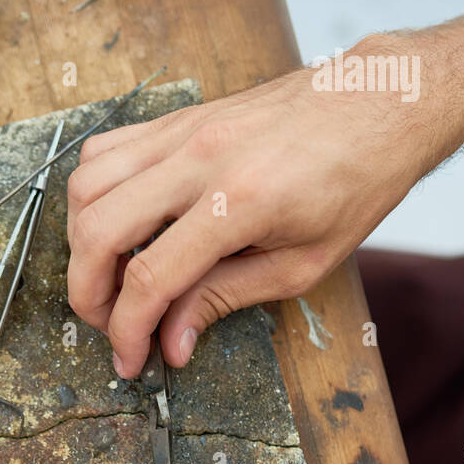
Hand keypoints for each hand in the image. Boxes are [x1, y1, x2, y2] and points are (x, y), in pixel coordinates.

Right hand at [66, 17, 463, 377]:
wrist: (381, 102)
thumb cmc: (355, 182)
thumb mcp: (302, 264)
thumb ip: (226, 299)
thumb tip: (173, 341)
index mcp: (238, 204)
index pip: (150, 278)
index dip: (127, 331)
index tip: (129, 361)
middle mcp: (199, 159)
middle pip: (99, 231)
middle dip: (88, 293)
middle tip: (108, 325)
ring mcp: (183, 131)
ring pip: (86, 186)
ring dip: (81, 243)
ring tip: (108, 279)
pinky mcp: (178, 118)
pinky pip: (104, 151)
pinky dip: (92, 196)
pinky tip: (116, 225)